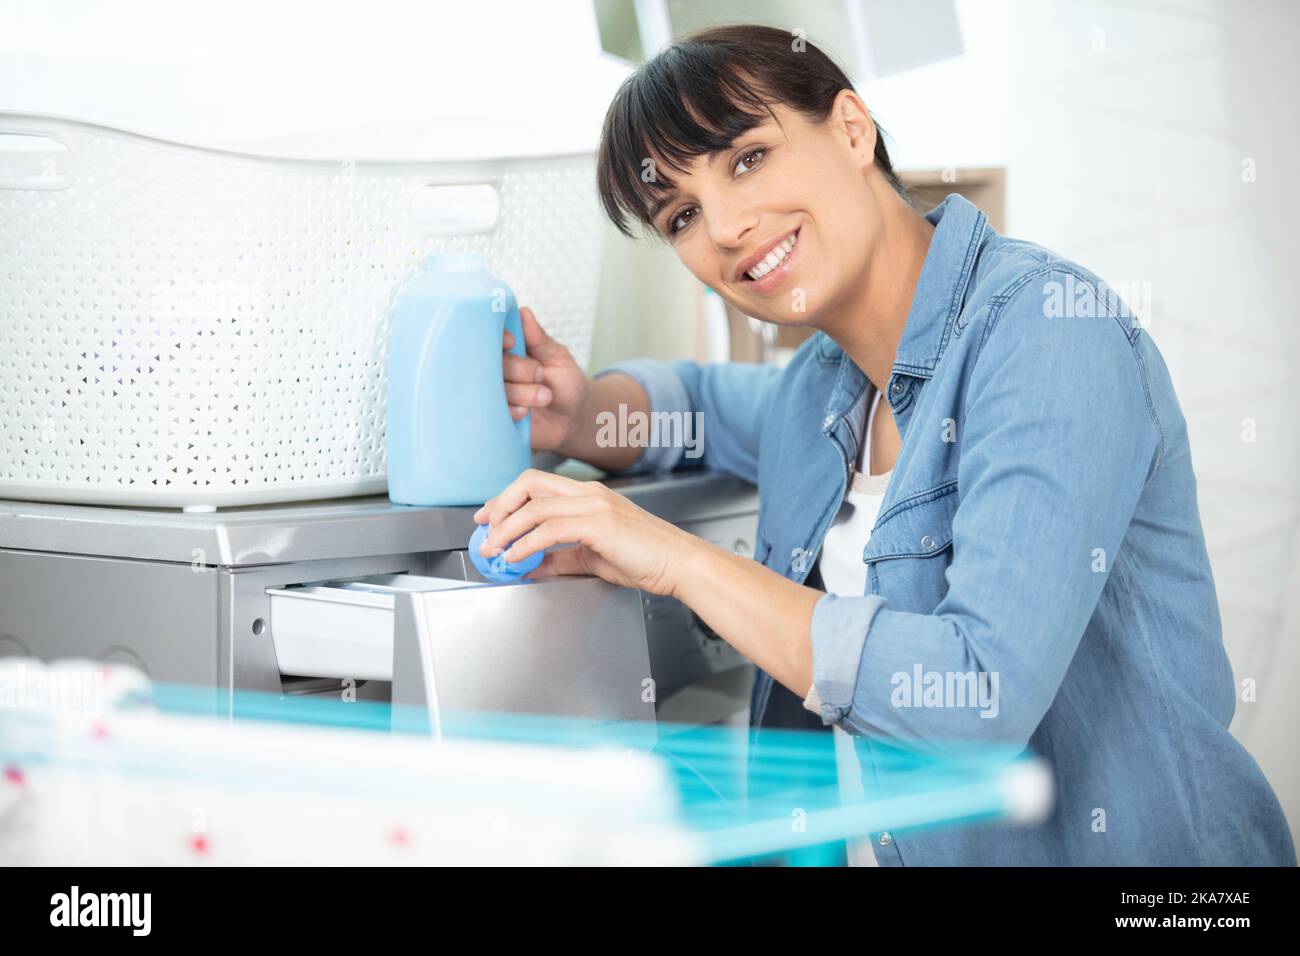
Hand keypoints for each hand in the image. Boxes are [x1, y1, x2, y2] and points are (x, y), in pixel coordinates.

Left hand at [472, 469, 691, 595]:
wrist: (678, 563)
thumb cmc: (646, 559)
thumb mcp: (592, 559)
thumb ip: (560, 559)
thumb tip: (530, 566)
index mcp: (588, 496)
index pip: (536, 484)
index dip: (506, 498)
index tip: (488, 517)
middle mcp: (588, 494)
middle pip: (529, 484)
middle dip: (500, 505)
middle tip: (485, 529)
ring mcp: (594, 505)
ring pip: (534, 506)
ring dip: (506, 529)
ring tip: (493, 549)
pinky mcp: (598, 523)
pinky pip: (549, 529)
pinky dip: (525, 543)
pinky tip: (516, 557)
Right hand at [503, 307, 589, 453]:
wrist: (572, 420)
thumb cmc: (567, 384)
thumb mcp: (559, 358)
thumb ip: (540, 339)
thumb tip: (524, 313)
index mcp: (512, 348)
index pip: (494, 336)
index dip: (499, 338)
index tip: (512, 343)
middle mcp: (500, 367)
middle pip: (493, 362)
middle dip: (520, 370)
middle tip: (541, 375)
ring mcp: (496, 391)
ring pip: (493, 387)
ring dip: (521, 392)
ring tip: (545, 396)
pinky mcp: (497, 413)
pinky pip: (493, 409)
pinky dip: (511, 410)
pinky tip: (526, 412)